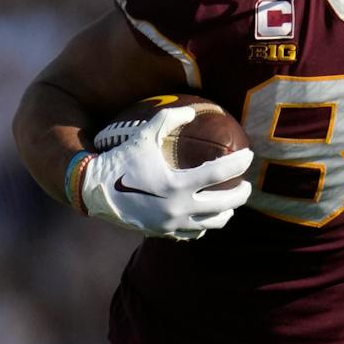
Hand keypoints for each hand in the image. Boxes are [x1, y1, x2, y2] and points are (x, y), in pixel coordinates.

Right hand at [77, 106, 253, 240]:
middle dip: (241, 194)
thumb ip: (170, 118)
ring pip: (211, 223)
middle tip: (246, 185)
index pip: (219, 174)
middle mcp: (178, 208)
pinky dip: (203, 225)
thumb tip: (193, 111)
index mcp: (177, 185)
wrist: (95, 191)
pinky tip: (205, 217)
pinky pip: (192, 233)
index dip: (239, 163)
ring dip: (226, 213)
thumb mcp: (144, 134)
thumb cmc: (121, 159)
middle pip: (224, 205)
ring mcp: (172, 224)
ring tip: (230, 204)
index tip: (248, 156)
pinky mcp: (163, 233)